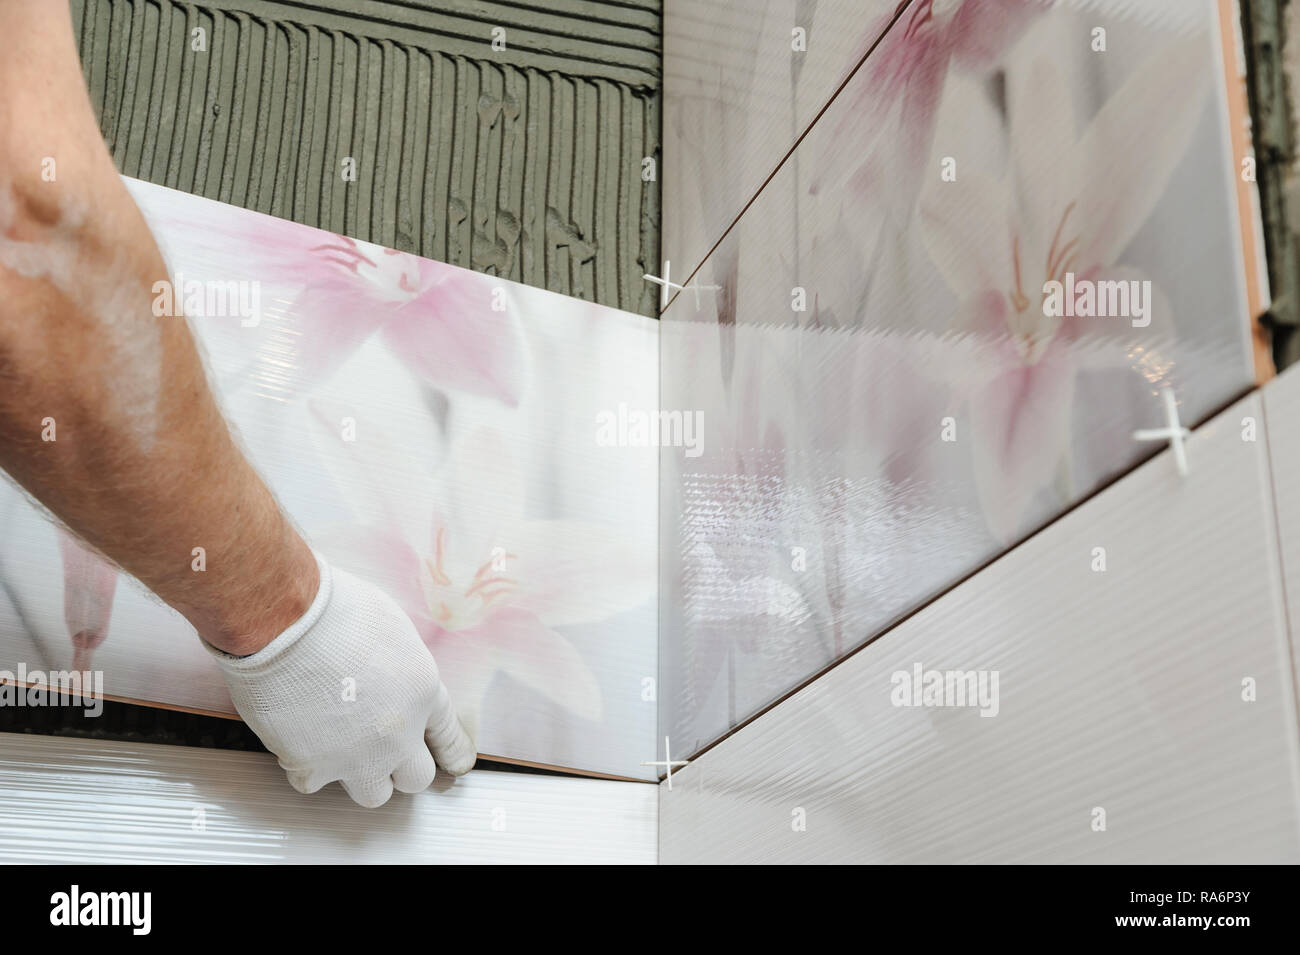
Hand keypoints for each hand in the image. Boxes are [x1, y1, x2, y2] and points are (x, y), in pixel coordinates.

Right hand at [205, 555, 475, 806]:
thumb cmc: (334, 609)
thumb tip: (392, 682)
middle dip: (401, 766)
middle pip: (416, 778)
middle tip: (380, 751)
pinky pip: (314, 784)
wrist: (283, 623)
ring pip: (373, 794)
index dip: (451, 753)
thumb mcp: (392, 629)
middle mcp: (399, 732)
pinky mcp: (314, 769)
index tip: (454, 764)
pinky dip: (305, 767)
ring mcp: (358, 756)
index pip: (449, 736)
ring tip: (339, 749)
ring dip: (360, 775)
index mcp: (423, 691)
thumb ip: (401, 669)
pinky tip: (297, 738)